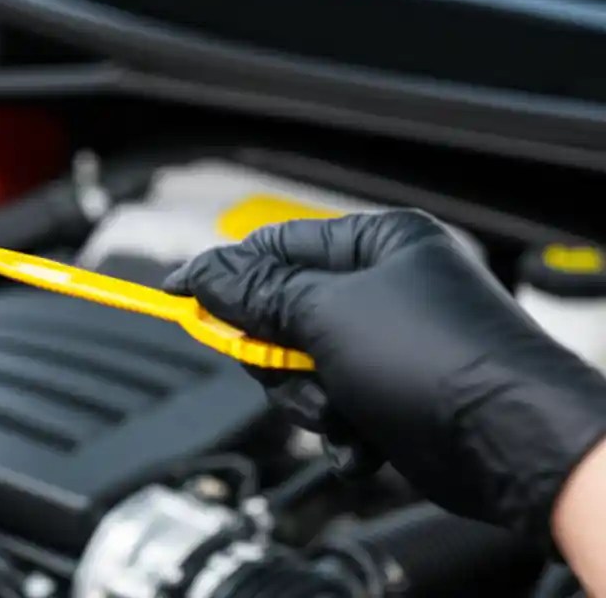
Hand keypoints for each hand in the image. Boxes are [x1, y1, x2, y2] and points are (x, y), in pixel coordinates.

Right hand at [165, 210, 605, 537]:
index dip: (224, 275)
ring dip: (311, 401)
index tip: (178, 298)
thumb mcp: (326, 316)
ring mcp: (390, 345)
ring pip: (300, 371)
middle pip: (279, 316)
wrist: (516, 449)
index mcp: (376, 244)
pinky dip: (342, 430)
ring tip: (345, 411)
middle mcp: (384, 289)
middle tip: (294, 369)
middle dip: (279, 358)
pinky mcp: (396, 397)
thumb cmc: (442, 363)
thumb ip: (254, 294)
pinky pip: (334, 408)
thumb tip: (199, 273)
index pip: (274, 245)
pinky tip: (367, 437)